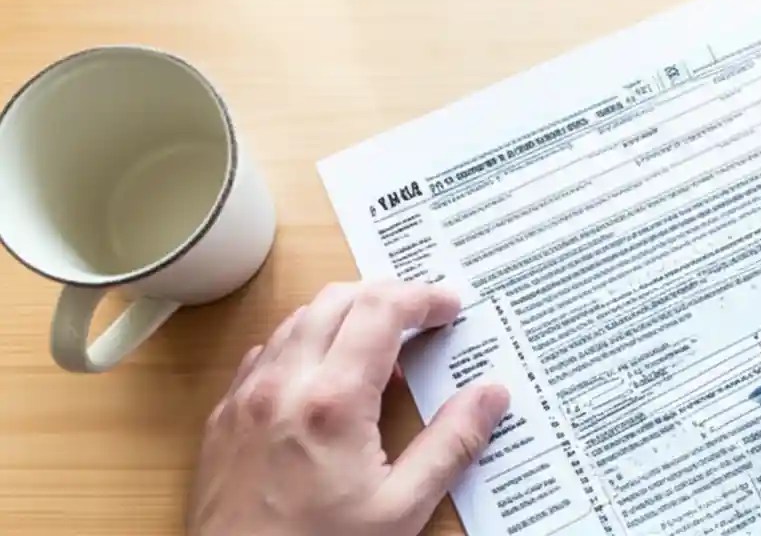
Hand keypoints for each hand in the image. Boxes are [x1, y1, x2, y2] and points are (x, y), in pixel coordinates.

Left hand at [188, 282, 509, 535]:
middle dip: (385, 296)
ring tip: (380, 354)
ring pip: (297, 320)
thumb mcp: (401, 510)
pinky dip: (303, 344)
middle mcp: (282, 385)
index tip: (449, 307)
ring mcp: (245, 399)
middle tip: (421, 319)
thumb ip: (450, 445)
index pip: (381, 310)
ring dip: (343, 317)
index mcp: (333, 401)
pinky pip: (265, 354)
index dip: (422, 298)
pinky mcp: (223, 419)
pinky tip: (325, 379)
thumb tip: (490, 396)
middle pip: (337, 300)